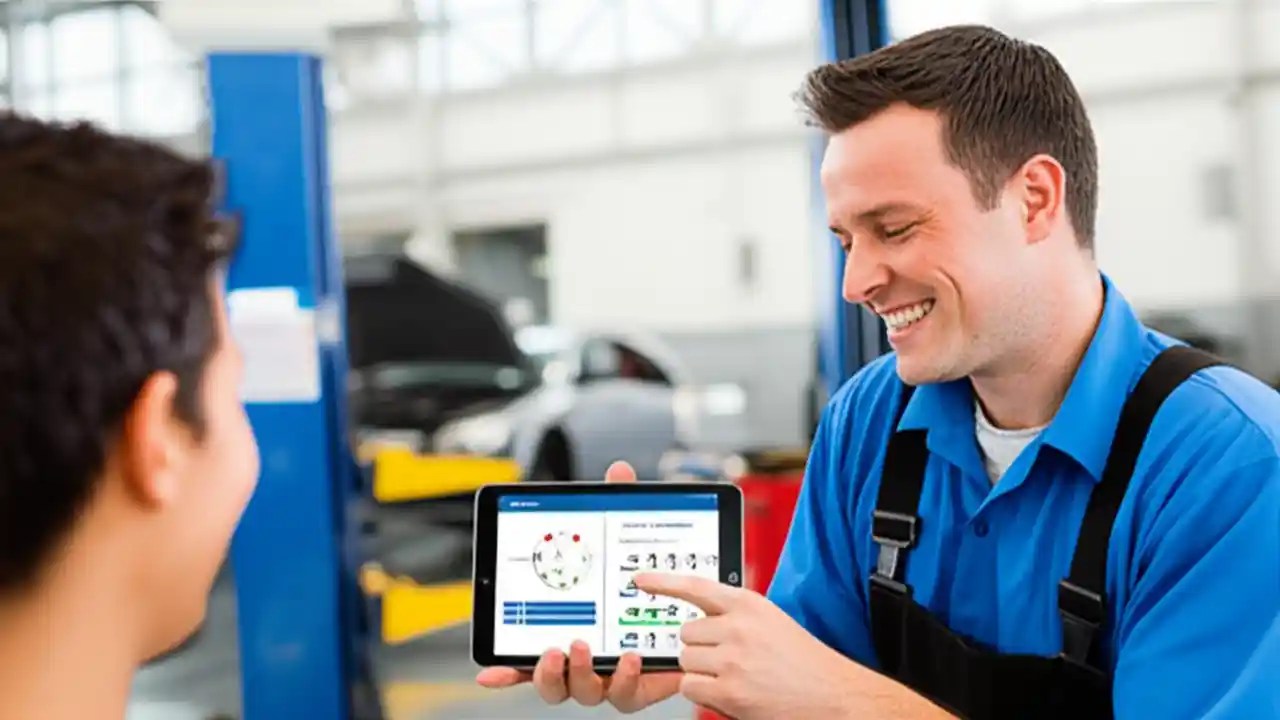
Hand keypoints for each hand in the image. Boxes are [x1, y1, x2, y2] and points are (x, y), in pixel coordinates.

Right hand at [475, 461, 682, 712]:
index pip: (532, 656)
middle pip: (554, 681)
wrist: (701, 607)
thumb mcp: (630, 539)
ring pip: (585, 691)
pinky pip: (626, 695)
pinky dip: (622, 683)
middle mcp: (586, 659)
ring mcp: (612, 674)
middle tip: (555, 646)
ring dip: (579, 673)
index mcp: (571, 631)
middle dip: (547, 669)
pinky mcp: (643, 681)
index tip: (487, 671)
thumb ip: (619, 508)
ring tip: (585, 647)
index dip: (507, 670)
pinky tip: (625, 663)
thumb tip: (618, 473)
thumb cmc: (654, 575)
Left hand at [635, 573, 952, 719]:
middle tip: (725, 659)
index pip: (696, 586)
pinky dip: (703, 693)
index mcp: (749, 603)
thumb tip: (699, 622)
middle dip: (697, 648)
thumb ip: (736, 616)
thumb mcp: (771, 621)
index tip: (638, 580)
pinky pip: (690, 687)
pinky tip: (731, 693)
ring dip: (701, 672)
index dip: (663, 582)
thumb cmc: (803, 661)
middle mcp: (738, 626)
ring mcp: (732, 658)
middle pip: (685, 632)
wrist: (833, 694)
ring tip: (735, 677)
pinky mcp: (730, 689)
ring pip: (685, 660)